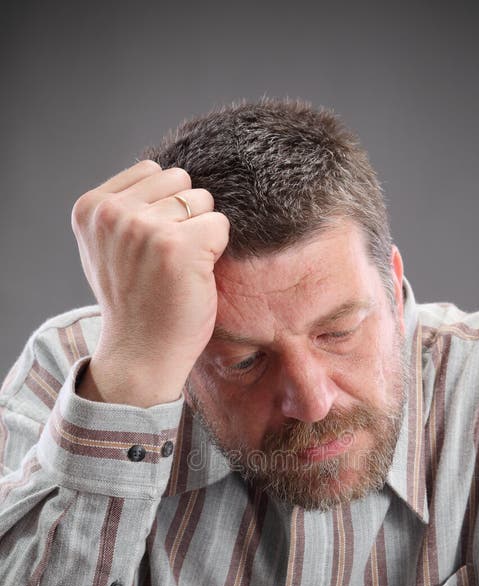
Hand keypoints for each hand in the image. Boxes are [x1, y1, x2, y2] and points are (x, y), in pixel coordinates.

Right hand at [72, 160, 229, 405]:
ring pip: (202, 200)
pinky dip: (216, 250)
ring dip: (201, 233)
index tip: (150, 249)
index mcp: (91, 207)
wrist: (140, 354)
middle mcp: (113, 213)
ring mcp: (144, 228)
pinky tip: (194, 277)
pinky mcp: (179, 245)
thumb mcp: (109, 247)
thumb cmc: (135, 303)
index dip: (163, 208)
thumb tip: (166, 173)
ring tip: (179, 269)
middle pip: (180, 180)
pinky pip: (220, 224)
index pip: (152, 171)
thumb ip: (125, 209)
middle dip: (183, 215)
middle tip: (168, 261)